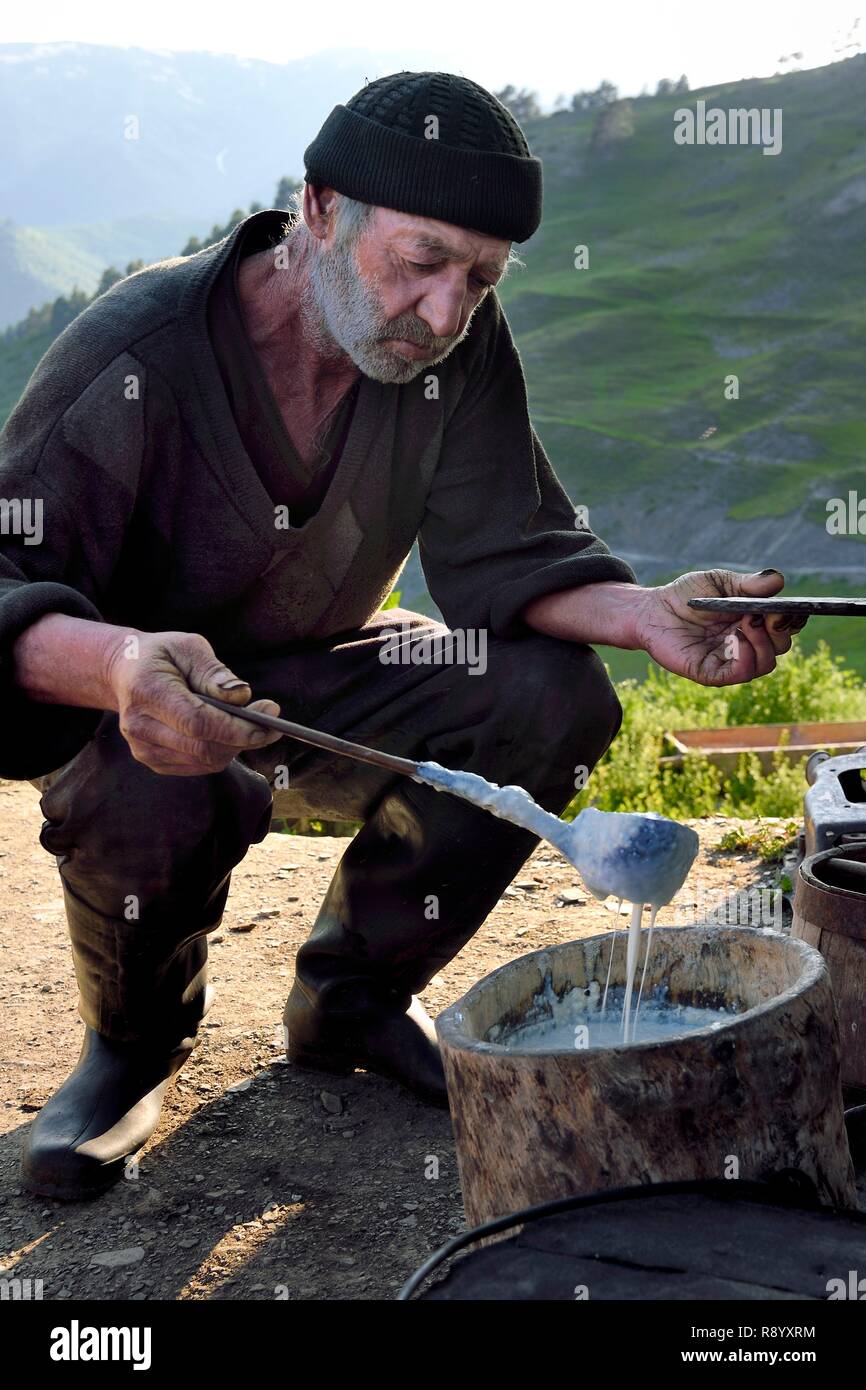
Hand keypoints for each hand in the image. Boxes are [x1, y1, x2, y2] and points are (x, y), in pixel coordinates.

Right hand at [106, 629, 282, 774]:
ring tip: (252, 723)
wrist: (126, 672)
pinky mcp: (153, 761)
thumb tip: (241, 696)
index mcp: (146, 691)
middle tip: (271, 719)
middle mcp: (139, 726)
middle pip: (203, 747)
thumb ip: (215, 672)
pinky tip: (228, 732)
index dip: (236, 728)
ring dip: (235, 745)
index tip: (268, 721)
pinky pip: (199, 765)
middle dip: (244, 737)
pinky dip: (221, 752)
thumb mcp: (189, 646)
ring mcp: (143, 749)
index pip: (197, 722)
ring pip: (205, 760)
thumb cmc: (162, 655)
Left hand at [633, 569, 807, 686]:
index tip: (788, 607)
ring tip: (746, 623)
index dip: (793, 618)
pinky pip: (740, 674)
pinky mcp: (712, 673)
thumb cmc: (688, 595)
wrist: (653, 610)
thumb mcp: (719, 582)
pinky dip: (746, 659)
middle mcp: (747, 643)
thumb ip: (747, 584)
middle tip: (764, 614)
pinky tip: (737, 639)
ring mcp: (731, 660)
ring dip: (763, 643)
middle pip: (781, 645)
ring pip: (766, 663)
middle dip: (779, 630)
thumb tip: (777, 580)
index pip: (786, 625)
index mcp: (754, 620)